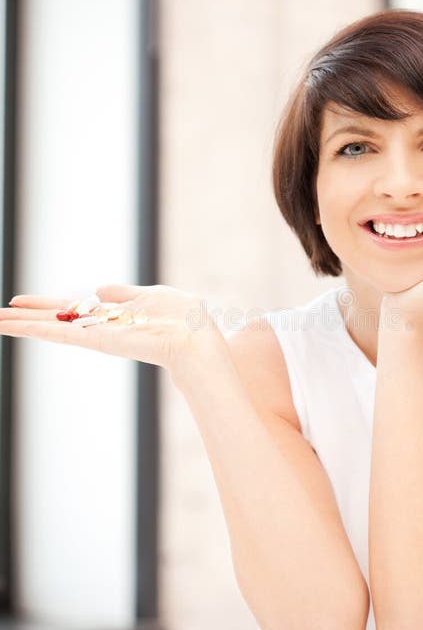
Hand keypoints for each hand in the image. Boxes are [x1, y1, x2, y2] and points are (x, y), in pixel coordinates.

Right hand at [0, 283, 223, 371]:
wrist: (196, 338)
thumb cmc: (183, 318)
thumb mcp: (151, 296)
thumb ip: (124, 293)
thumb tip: (100, 289)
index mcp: (111, 314)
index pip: (70, 308)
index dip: (45, 304)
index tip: (20, 301)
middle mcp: (99, 327)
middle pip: (52, 318)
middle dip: (23, 317)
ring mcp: (95, 334)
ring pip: (49, 327)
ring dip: (18, 324)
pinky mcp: (95, 340)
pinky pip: (59, 332)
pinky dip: (33, 329)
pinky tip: (9, 325)